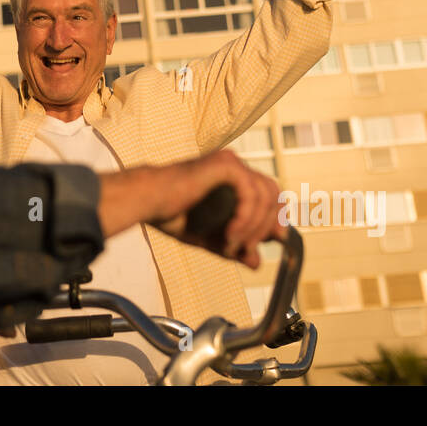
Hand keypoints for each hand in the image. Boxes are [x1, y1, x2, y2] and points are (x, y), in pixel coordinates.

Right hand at [154, 150, 284, 269]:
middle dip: (269, 223)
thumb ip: (235, 247)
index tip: (276, 239)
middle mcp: (234, 165)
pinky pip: (250, 193)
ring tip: (232, 245)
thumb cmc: (173, 215)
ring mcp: (231, 162)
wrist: (149, 203)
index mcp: (232, 177)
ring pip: (264, 195)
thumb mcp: (211, 238)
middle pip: (272, 192)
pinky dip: (245, 218)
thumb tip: (256, 263)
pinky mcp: (226, 164)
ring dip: (254, 226)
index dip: (276, 216)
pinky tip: (230, 234)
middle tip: (251, 248)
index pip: (269, 193)